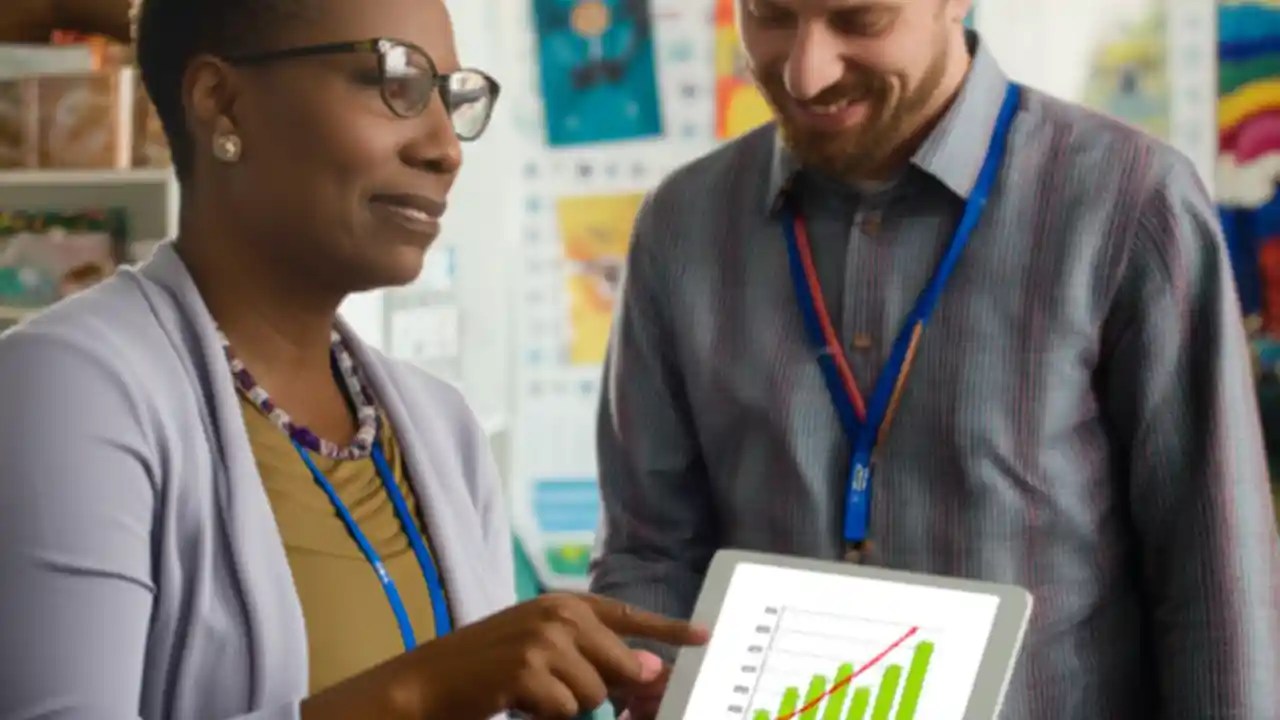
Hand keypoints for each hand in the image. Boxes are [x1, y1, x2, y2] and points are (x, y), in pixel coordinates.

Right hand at [406, 593, 706, 718]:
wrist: (429, 681)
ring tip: (530, 694)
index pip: (628, 614)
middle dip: (601, 691)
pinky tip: (517, 703)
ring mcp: (543, 639)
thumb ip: (591, 653)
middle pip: (621, 667)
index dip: (670, 628)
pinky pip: (566, 711)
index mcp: (564, 604)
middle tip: (557, 694)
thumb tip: (648, 671)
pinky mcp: (528, 669)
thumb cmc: (487, 668)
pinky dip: (546, 717)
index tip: (705, 637)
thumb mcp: (542, 649)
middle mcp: (559, 614)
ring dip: (566, 707)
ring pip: (595, 695)